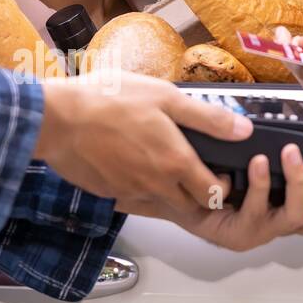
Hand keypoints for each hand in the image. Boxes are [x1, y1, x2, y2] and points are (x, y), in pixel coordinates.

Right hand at [32, 70, 253, 213]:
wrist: (57, 120)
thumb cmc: (111, 99)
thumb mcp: (165, 97)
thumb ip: (208, 118)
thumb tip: (244, 130)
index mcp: (176, 163)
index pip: (214, 194)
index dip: (222, 186)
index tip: (218, 169)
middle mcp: (157, 185)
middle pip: (190, 205)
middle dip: (198, 192)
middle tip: (192, 167)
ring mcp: (131, 192)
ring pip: (161, 201)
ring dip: (168, 189)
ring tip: (159, 160)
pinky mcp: (108, 193)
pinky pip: (133, 196)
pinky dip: (138, 185)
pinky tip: (129, 160)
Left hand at [117, 143, 302, 248]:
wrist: (166, 182)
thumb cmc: (211, 165)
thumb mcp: (250, 151)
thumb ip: (277, 146)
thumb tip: (299, 124)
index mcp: (290, 207)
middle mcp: (280, 224)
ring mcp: (260, 232)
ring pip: (296, 217)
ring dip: (299, 184)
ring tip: (289, 155)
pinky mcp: (236, 235)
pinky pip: (258, 213)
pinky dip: (261, 186)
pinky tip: (256, 164)